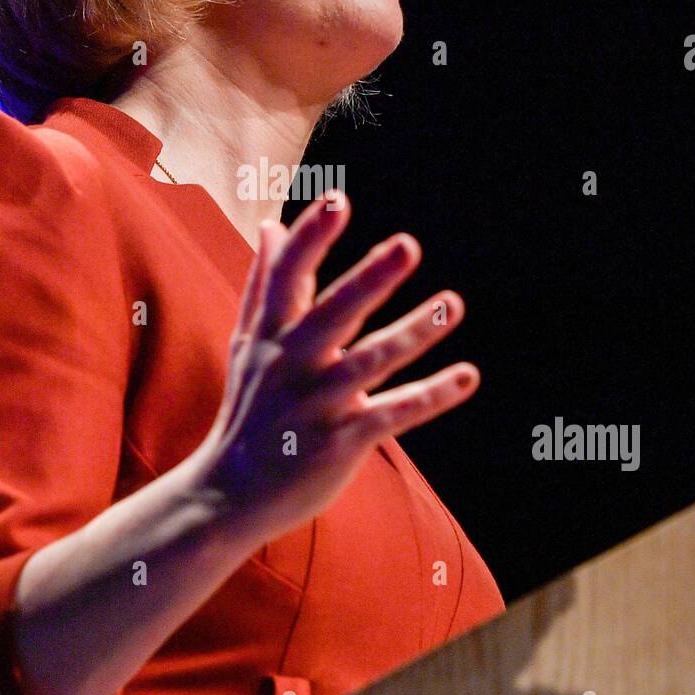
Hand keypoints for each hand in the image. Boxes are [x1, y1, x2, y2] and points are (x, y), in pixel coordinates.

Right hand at [195, 189, 479, 544]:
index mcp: (270, 335)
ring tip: (455, 303)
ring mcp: (317, 404)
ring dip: (415, 331)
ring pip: (372, 361)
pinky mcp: (340, 442)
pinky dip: (431, 395)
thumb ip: (265, 283)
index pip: (288, 276)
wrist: (226, 495)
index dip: (312, 238)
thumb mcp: (247, 343)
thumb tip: (272, 224)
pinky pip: (393, 413)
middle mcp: (291, 364)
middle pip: (334, 314)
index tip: (337, 200)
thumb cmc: (246, 410)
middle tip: (407, 245)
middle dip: (369, 279)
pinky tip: (468, 375)